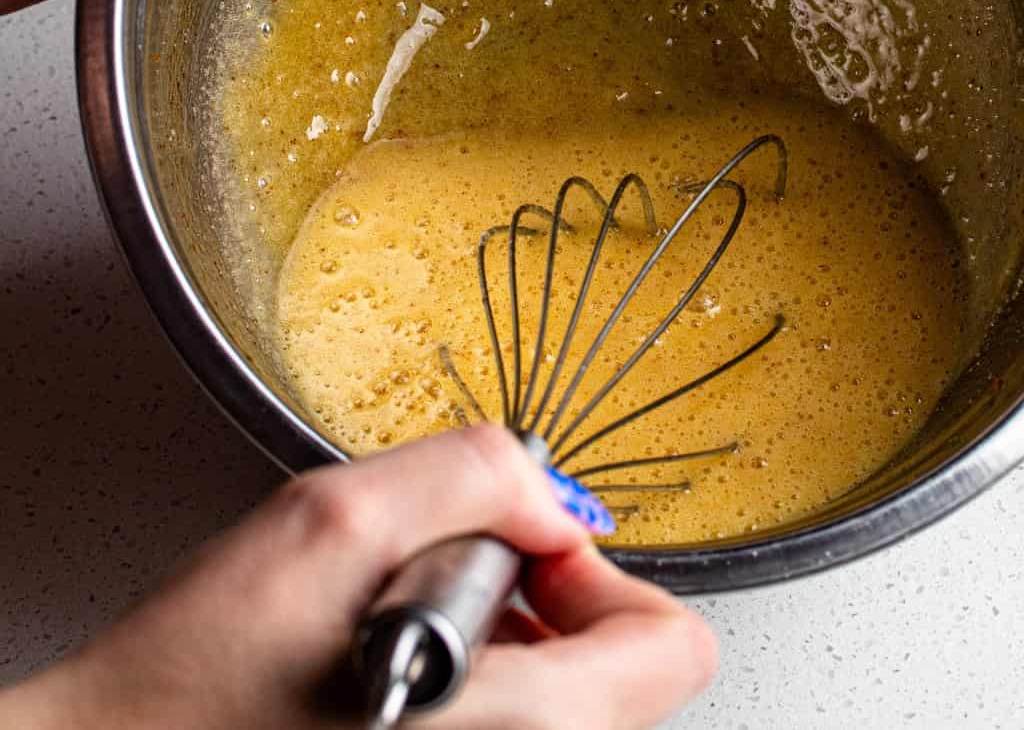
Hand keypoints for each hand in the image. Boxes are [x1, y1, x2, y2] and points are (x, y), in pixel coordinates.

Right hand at [0, 426, 715, 729]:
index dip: (601, 571)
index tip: (520, 552)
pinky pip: (514, 729)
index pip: (673, 646)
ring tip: (397, 629)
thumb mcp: (334, 521)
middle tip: (442, 584)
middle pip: (625, 674)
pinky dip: (475, 684)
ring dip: (505, 643)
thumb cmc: (193, 686)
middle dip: (544, 603)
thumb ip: (472, 475)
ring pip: (569, 702)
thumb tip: (551, 497)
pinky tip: (387, 668)